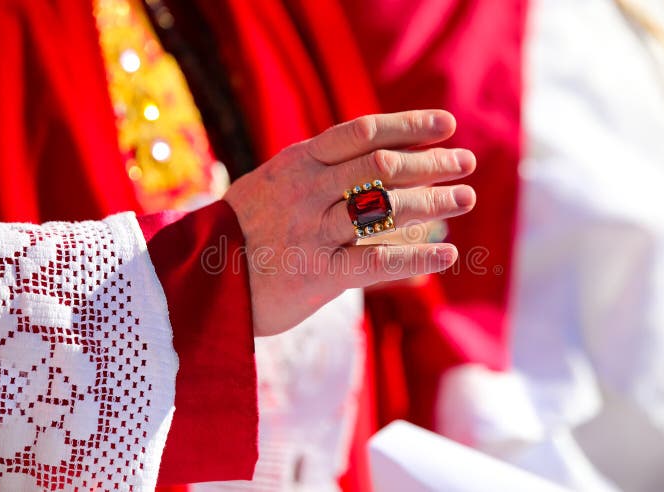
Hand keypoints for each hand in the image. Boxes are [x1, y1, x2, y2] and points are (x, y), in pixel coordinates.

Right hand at [223, 110, 475, 335]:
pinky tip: (447, 254)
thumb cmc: (240, 233)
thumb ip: (314, 173)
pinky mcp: (316, 274)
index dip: (409, 125)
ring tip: (466, 197)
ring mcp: (311, 231)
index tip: (445, 123)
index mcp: (297, 163)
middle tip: (466, 162)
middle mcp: (307, 190)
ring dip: (434, 201)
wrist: (197, 281)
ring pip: (385, 207)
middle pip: (383, 165)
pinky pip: (376, 263)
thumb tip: (371, 161)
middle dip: (432, 162)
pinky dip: (417, 258)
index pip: (363, 132)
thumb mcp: (269, 187)